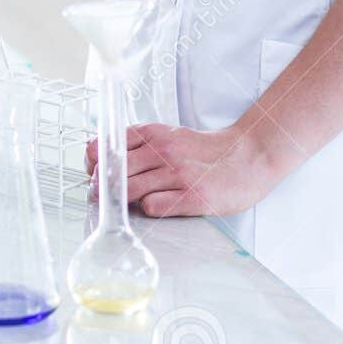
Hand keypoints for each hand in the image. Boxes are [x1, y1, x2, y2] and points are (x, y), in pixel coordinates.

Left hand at [84, 121, 278, 218]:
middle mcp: (163, 150)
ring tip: (123, 206)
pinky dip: (147, 210)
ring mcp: (177, 173)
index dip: (94, 162)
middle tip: (101, 196)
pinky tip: (153, 207)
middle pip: (112, 170)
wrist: (248, 156)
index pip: (106, 144)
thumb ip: (139, 145)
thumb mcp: (169, 137)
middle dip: (100, 187)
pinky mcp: (191, 197)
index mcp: (154, 133)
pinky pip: (152, 206)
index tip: (95, 173)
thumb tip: (102, 159)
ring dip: (119, 201)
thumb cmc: (204, 152)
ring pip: (128, 189)